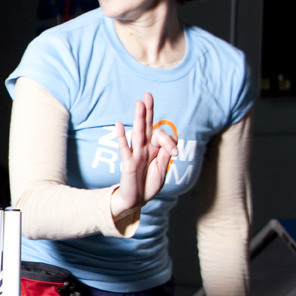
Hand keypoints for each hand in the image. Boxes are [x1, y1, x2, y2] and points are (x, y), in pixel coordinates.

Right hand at [109, 92, 177, 220]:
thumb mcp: (163, 169)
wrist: (137, 201)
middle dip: (148, 111)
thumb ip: (165, 154)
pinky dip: (122, 136)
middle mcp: (145, 149)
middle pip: (147, 126)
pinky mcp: (128, 162)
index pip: (162, 136)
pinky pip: (124, 147)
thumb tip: (170, 140)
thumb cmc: (149, 185)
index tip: (175, 154)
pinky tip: (119, 124)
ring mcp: (136, 154)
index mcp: (155, 150)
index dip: (170, 141)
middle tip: (147, 95)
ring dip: (139, 118)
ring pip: (138, 133)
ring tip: (138, 103)